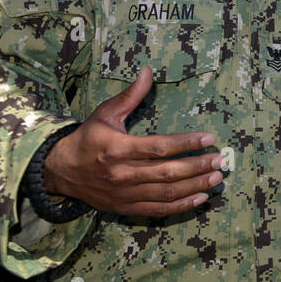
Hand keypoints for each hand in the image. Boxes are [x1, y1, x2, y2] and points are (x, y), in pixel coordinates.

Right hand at [43, 66, 220, 216]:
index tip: (209, 138)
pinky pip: (158, 210)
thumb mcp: (106, 113)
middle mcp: (122, 173)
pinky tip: (200, 198)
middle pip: (167, 172)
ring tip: (216, 178)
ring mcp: (124, 194)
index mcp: (117, 148)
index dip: (186, 143)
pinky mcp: (126, 207)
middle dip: (197, 166)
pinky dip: (181, 206)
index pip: (159, 147)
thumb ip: (130, 95)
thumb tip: (148, 71)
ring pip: (166, 193)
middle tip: (219, 160)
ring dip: (194, 186)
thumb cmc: (88, 137)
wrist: (61, 171)